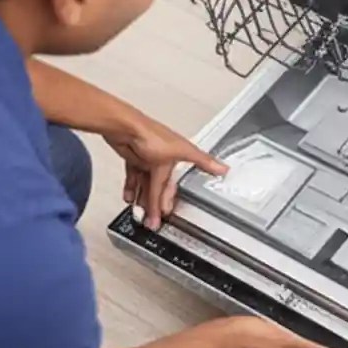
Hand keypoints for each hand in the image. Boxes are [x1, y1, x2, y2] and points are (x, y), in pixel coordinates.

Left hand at [107, 114, 227, 230]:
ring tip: (140, 212)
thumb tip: (223, 168)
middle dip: (155, 203)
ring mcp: (146, 159)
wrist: (124, 129)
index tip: (167, 212)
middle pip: (159, 186)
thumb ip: (202, 161)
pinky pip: (133, 177)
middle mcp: (162, 158)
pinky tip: (130, 198)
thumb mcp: (182, 152)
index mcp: (177, 156)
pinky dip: (131, 188)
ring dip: (143, 198)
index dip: (170, 198)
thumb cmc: (151, 136)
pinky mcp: (133, 158)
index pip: (174, 183)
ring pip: (146, 183)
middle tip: (152, 218)